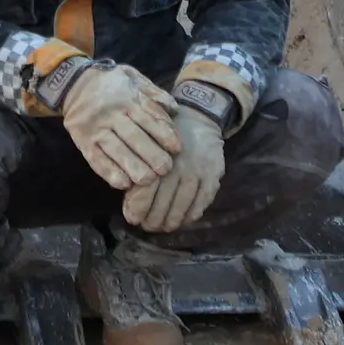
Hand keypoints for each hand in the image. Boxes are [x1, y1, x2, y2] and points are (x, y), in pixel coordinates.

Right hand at [59, 63, 180, 188]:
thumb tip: (175, 110)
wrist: (74, 82)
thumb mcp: (133, 77)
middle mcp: (111, 115)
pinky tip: (123, 184)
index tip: (176, 149)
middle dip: (152, 155)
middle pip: (134, 138)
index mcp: (127, 99)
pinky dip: (109, 173)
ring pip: (116, 151)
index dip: (164, 135)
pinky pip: (96, 159)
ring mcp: (96, 129)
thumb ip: (153, 93)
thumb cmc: (111, 83)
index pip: (149, 119)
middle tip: (165, 169)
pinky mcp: (83, 142)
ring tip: (148, 181)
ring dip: (133, 167)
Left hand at [122, 106, 224, 232]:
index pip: (145, 192)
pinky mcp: (213, 177)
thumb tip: (130, 202)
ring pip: (182, 207)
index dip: (138, 210)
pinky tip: (183, 220)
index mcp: (157, 157)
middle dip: (153, 220)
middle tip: (148, 226)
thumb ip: (139, 169)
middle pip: (163, 204)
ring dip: (171, 222)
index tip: (133, 219)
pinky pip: (201, 203)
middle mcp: (177, 167)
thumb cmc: (165, 133)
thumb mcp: (147, 143)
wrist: (198, 117)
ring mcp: (197, 173)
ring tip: (163, 227)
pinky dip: (190, 216)